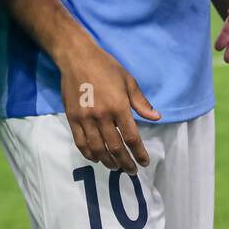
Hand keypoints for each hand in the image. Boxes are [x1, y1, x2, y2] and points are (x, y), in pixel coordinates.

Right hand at [57, 36, 160, 172]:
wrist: (76, 57)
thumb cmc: (106, 67)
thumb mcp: (128, 81)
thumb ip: (141, 102)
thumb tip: (156, 117)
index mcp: (119, 106)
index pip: (131, 137)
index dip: (139, 153)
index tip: (144, 162)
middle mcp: (102, 116)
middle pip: (115, 148)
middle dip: (125, 162)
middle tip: (131, 170)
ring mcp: (85, 118)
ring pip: (97, 149)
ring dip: (108, 162)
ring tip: (115, 166)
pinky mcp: (72, 118)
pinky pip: (80, 142)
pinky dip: (89, 154)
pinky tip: (97, 158)